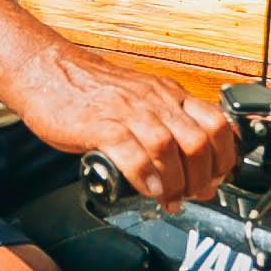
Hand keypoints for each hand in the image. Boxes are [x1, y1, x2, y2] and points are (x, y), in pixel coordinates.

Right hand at [22, 48, 239, 208]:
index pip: (216, 123)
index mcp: (167, 95)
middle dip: (202, 178)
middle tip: (194, 195)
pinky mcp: (99, 125)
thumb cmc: (91, 91)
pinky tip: (147, 189)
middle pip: (199, 141)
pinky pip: (132, 152)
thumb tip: (194, 158)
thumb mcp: (141, 99)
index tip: (217, 178)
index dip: (224, 157)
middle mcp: (154, 101)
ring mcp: (127, 111)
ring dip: (175, 182)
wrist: (46, 71)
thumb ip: (166, 124)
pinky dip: (145, 175)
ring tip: (170, 198)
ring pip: (170, 148)